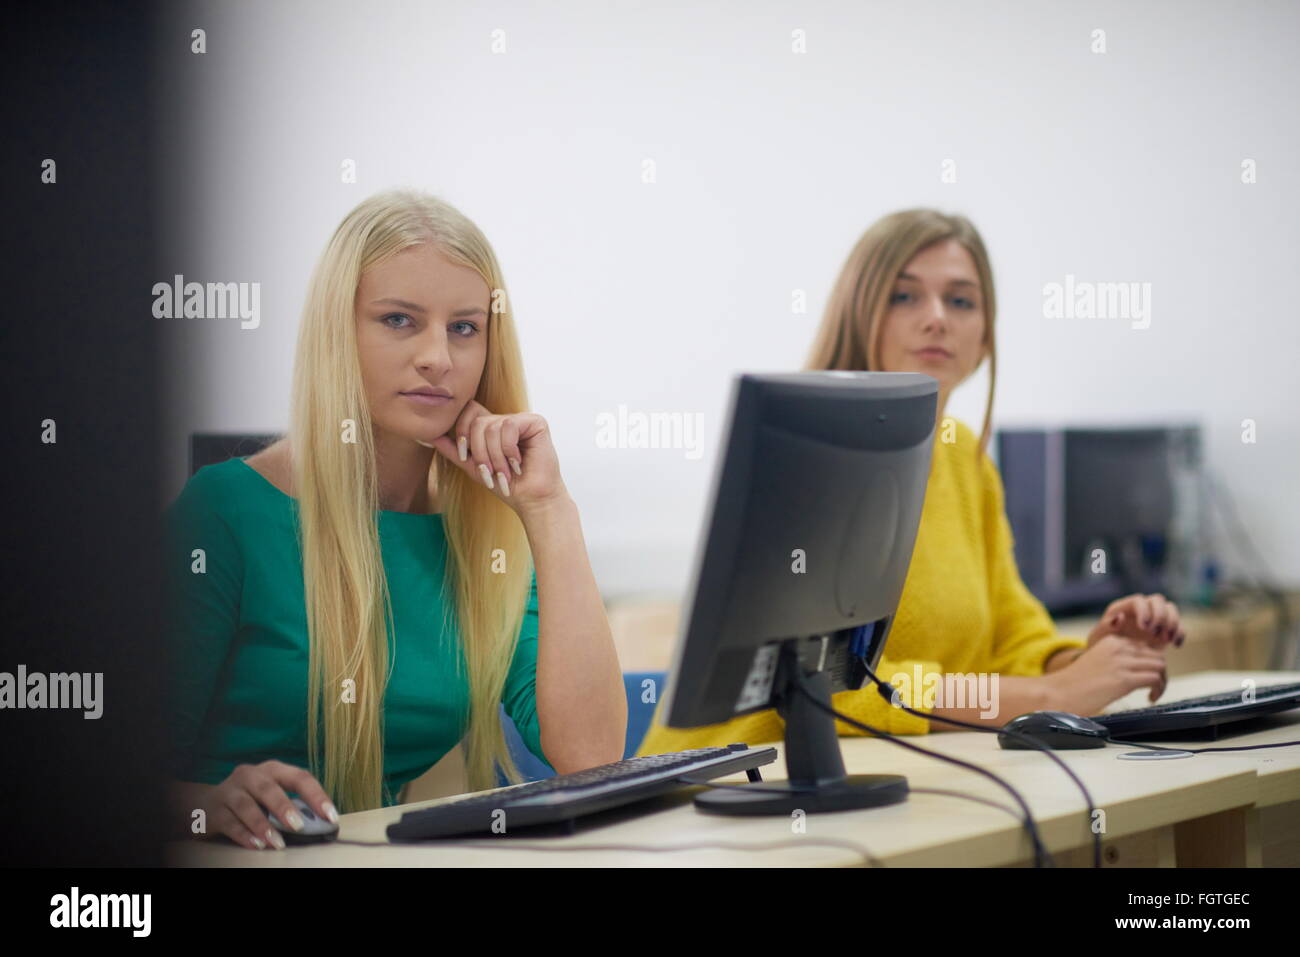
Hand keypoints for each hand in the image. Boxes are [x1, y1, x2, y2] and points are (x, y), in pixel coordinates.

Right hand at [172, 761, 336, 850]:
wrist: (204, 803)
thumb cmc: (250, 799)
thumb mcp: (270, 795)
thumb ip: (291, 804)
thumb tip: (318, 824)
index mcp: (272, 769)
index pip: (299, 777)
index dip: (316, 795)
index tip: (330, 816)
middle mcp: (250, 775)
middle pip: (269, 787)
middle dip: (285, 807)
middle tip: (299, 826)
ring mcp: (230, 791)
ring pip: (246, 805)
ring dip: (263, 825)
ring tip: (277, 842)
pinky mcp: (214, 810)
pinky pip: (229, 822)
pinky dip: (244, 835)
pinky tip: (257, 845)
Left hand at [431, 399, 568, 516]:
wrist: (530, 500)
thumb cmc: (506, 486)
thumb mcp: (473, 468)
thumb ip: (454, 451)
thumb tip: (429, 435)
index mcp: (492, 427)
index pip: (468, 411)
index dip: (461, 431)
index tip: (464, 457)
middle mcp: (505, 420)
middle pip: (477, 421)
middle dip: (479, 452)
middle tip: (489, 472)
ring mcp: (521, 420)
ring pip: (492, 426)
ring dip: (495, 456)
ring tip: (505, 472)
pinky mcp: (536, 422)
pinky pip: (509, 426)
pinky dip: (509, 450)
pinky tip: (518, 462)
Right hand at [1045, 635, 1168, 714]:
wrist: (1058, 693)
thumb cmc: (1074, 684)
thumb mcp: (1096, 662)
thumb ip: (1115, 661)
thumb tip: (1136, 671)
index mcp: (1110, 641)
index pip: (1144, 647)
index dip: (1149, 663)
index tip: (1145, 677)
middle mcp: (1118, 647)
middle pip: (1156, 655)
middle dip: (1159, 672)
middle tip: (1153, 687)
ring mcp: (1122, 662)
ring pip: (1160, 666)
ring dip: (1162, 682)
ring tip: (1153, 693)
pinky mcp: (1125, 679)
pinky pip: (1156, 679)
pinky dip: (1159, 690)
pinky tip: (1150, 698)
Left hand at [1086, 592, 1183, 650]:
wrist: (1111, 657)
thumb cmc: (1102, 645)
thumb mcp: (1099, 637)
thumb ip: (1107, 627)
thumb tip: (1119, 617)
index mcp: (1124, 607)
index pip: (1139, 600)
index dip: (1144, 611)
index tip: (1143, 627)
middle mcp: (1141, 609)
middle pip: (1158, 600)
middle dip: (1159, 616)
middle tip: (1154, 634)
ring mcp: (1154, 618)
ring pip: (1171, 609)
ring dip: (1172, 623)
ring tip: (1165, 640)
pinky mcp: (1165, 630)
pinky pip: (1179, 625)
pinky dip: (1181, 633)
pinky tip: (1175, 645)